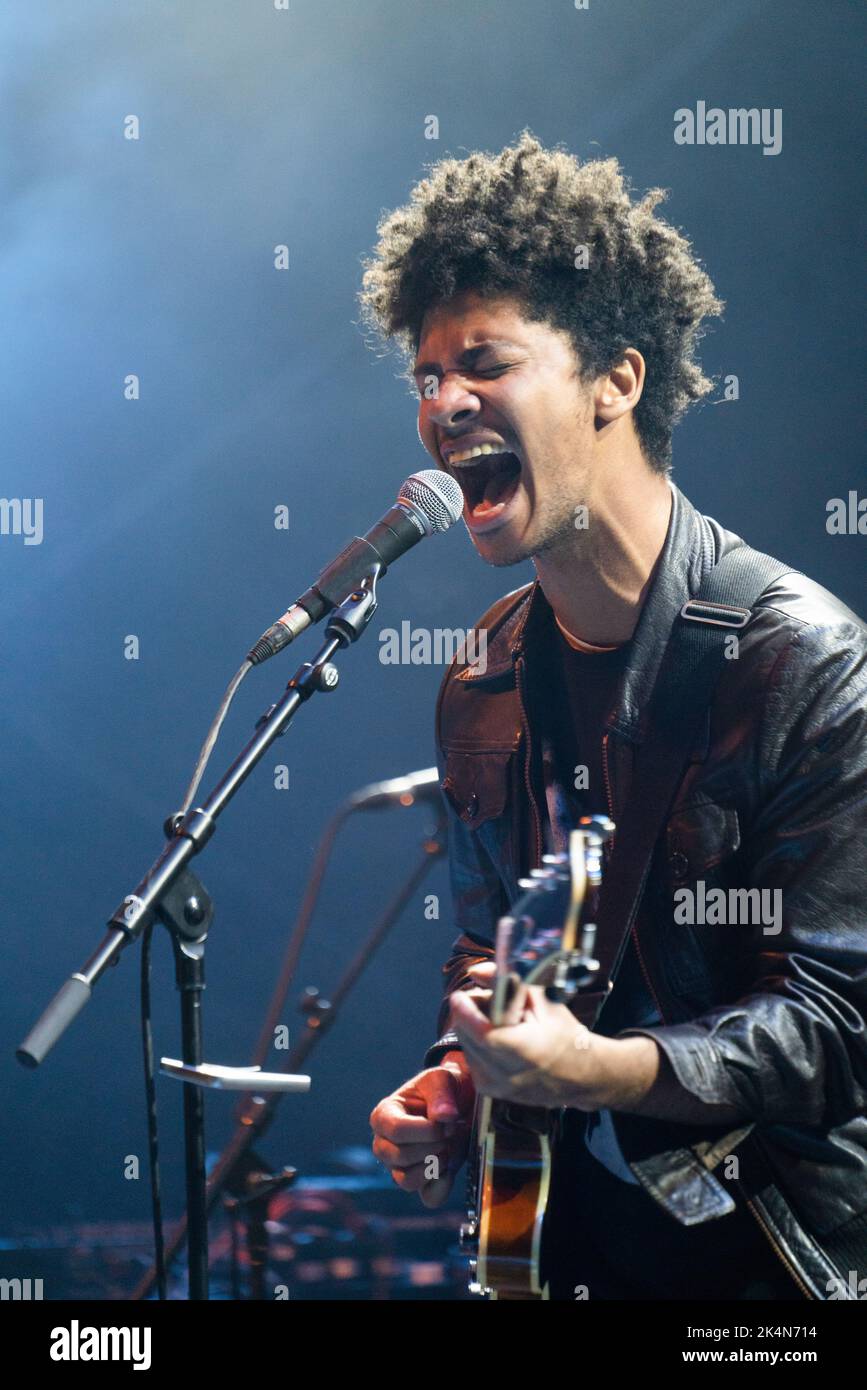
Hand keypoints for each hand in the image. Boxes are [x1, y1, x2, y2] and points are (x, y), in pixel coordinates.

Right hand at [369, 1055, 475, 1207]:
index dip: (428, 1130)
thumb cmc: (441, 1089)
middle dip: (434, 1146)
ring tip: (449, 1147)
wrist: (457, 1103)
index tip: (448, 1122)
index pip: (397, 1131)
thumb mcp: (441, 1079)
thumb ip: (441, 1093)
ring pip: (408, 1180)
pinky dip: (444, 1185)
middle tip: (452, 1132)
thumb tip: (444, 1117)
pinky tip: (451, 1166)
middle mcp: (384, 1144)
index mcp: (383, 1116)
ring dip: (436, 1165)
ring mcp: (398, 1167)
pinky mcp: (419, 1183)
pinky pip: (429, 1197)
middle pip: (400, 1157)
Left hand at [448, 979, 607, 1109]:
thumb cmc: (564, 1035)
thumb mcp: (543, 1001)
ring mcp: (496, 1086)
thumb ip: (508, 983)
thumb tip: (476, 972)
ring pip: (465, 1046)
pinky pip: (471, 1059)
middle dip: (470, 1014)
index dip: (466, 1012)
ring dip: (472, 1029)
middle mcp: (505, 1074)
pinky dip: (477, 1044)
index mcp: (524, 1051)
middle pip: (467, 1036)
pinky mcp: (490, 1091)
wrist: (581, 1076)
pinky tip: (497, 1038)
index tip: (460, 995)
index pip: (482, 1033)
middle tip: (487, 999)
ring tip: (498, 1020)